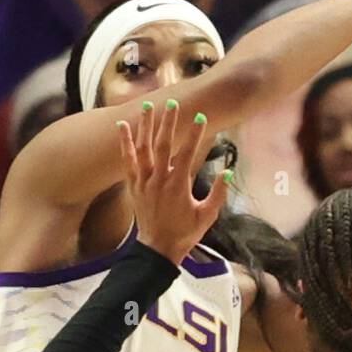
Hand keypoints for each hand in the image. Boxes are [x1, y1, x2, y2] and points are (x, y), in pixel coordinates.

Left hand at [117, 101, 230, 265]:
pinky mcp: (134, 186)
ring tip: (148, 106)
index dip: (195, 134)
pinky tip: (123, 126)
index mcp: (178, 186)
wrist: (158, 249)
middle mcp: (159, 180)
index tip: (201, 117)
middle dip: (169, 122)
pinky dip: (125, 143)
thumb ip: (218, 194)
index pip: (187, 154)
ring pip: (143, 148)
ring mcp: (144, 182)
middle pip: (163, 145)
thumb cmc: (185, 233)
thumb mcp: (207, 216)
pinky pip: (128, 160)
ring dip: (146, 126)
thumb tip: (228, 172)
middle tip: (173, 102)